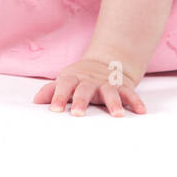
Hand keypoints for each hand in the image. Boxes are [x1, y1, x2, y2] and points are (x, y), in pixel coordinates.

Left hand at [32, 58, 147, 116]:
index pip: (64, 85)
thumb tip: (35, 102)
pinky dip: (135, 101)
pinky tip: (141, 111)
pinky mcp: (122, 86)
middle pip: (85, 89)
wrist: (106, 62)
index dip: (58, 96)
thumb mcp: (64, 81)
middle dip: (81, 101)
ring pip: (110, 91)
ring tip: (117, 115)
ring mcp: (107, 83)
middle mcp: (90, 81)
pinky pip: (129, 93)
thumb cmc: (80, 78)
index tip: (54, 109)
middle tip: (77, 114)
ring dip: (114, 102)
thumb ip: (50, 91)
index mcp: (74, 79)